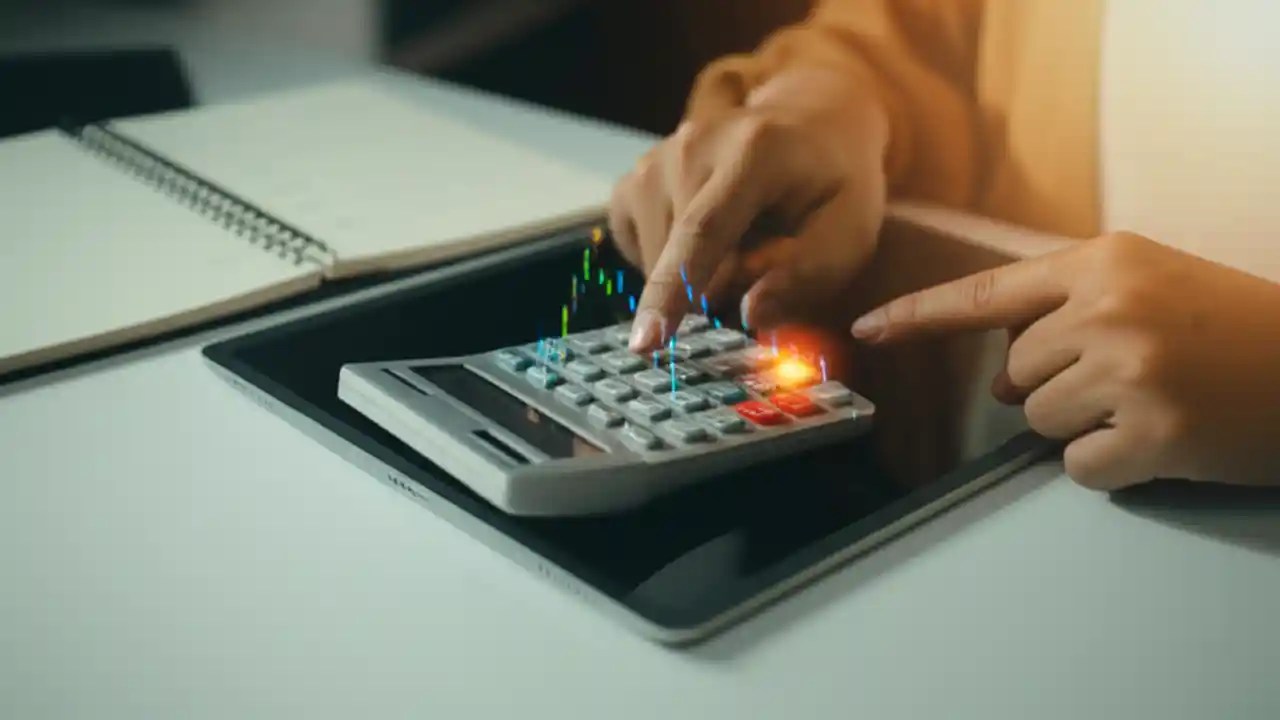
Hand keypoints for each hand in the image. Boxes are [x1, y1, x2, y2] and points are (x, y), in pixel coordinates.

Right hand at [609, 66, 890, 351]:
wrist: (809, 123)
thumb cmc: (835, 183)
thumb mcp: (851, 230)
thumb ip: (810, 273)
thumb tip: (751, 314)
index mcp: (754, 152)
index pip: (703, 230)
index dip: (673, 289)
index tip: (646, 342)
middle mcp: (692, 146)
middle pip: (679, 258)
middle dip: (714, 289)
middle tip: (760, 265)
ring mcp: (655, 159)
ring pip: (656, 260)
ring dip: (695, 276)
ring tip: (738, 244)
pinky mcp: (634, 179)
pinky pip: (638, 248)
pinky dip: (669, 260)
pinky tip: (706, 238)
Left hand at [851, 232, 1279, 489]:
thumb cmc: (1236, 330)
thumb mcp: (1149, 287)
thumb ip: (1065, 314)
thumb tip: (998, 377)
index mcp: (1104, 262)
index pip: (986, 294)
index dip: (918, 315)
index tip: (867, 330)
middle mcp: (1110, 308)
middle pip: (1015, 374)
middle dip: (1057, 385)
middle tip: (1133, 375)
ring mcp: (1130, 370)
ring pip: (1038, 421)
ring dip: (1085, 424)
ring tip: (1155, 400)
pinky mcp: (1153, 433)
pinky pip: (1077, 466)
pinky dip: (1111, 464)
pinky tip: (1162, 438)